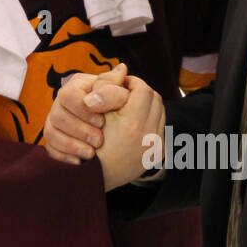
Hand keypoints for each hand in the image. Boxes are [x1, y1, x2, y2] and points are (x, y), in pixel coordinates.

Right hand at [43, 63, 128, 162]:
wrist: (119, 138)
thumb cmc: (120, 111)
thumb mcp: (122, 97)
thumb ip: (118, 86)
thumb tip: (121, 70)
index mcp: (78, 86)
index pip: (69, 95)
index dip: (84, 110)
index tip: (103, 121)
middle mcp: (63, 102)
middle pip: (57, 115)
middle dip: (79, 130)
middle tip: (99, 140)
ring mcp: (55, 121)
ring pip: (51, 133)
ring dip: (72, 145)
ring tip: (91, 153)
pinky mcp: (54, 140)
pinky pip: (50, 149)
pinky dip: (64, 157)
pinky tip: (80, 162)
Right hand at [96, 75, 164, 190]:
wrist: (92, 178)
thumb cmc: (87, 143)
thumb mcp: (93, 112)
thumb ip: (107, 87)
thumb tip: (123, 68)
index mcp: (133, 124)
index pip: (142, 89)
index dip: (130, 82)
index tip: (120, 84)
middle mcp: (149, 136)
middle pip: (155, 100)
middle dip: (141, 93)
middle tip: (125, 93)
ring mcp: (155, 146)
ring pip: (160, 113)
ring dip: (147, 106)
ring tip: (130, 107)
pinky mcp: (156, 153)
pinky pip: (160, 128)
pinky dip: (150, 121)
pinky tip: (134, 123)